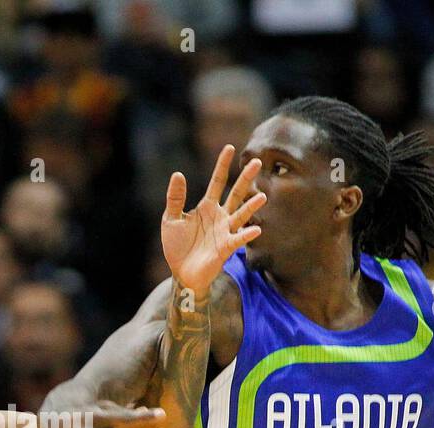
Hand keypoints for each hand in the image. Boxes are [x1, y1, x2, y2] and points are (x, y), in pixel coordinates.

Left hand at [162, 145, 264, 295]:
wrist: (182, 273)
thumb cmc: (178, 247)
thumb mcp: (171, 219)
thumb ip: (176, 198)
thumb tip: (178, 174)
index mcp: (207, 207)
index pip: (217, 181)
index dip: (222, 165)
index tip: (229, 148)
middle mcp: (220, 216)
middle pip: (235, 193)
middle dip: (245, 178)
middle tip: (257, 161)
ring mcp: (225, 231)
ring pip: (241, 215)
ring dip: (251, 206)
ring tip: (262, 196)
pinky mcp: (225, 248)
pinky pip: (238, 240)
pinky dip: (247, 235)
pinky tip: (256, 229)